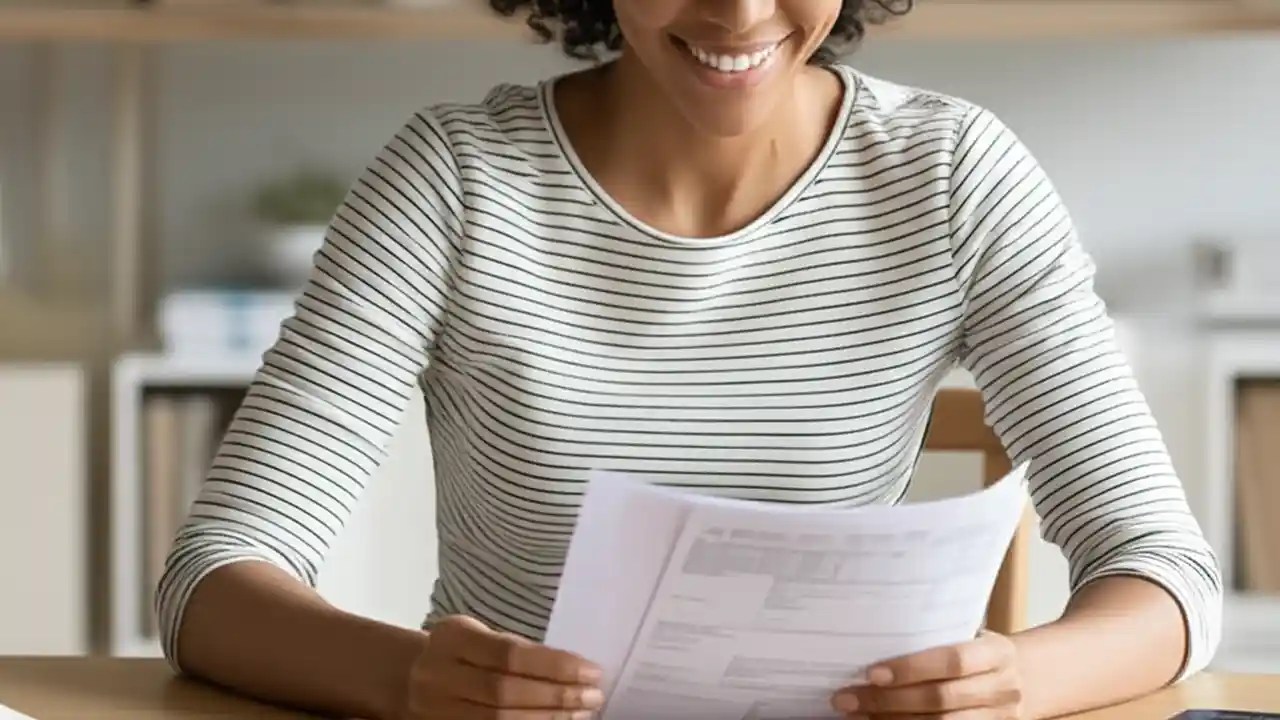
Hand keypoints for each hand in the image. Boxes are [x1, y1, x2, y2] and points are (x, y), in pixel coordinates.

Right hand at [397, 615, 604, 718]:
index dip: (555, 665)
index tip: (592, 671)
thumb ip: (516, 650)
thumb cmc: (460, 651)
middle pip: (505, 692)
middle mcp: (439, 674)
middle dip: (556, 697)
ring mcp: (437, 709)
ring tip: (580, 714)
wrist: (409, 676)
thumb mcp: (479, 636)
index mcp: (452, 637)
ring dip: (547, 719)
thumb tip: (574, 669)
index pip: (510, 654)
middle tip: (592, 697)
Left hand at [830, 630, 1024, 718]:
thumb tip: (872, 636)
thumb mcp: (973, 636)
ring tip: (857, 715)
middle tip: (847, 697)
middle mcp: (1002, 688)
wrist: (1031, 679)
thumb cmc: (982, 652)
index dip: (911, 668)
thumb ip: (938, 637)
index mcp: (996, 652)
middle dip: (889, 701)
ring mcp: (999, 717)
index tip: (871, 672)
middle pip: (941, 699)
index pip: (952, 660)